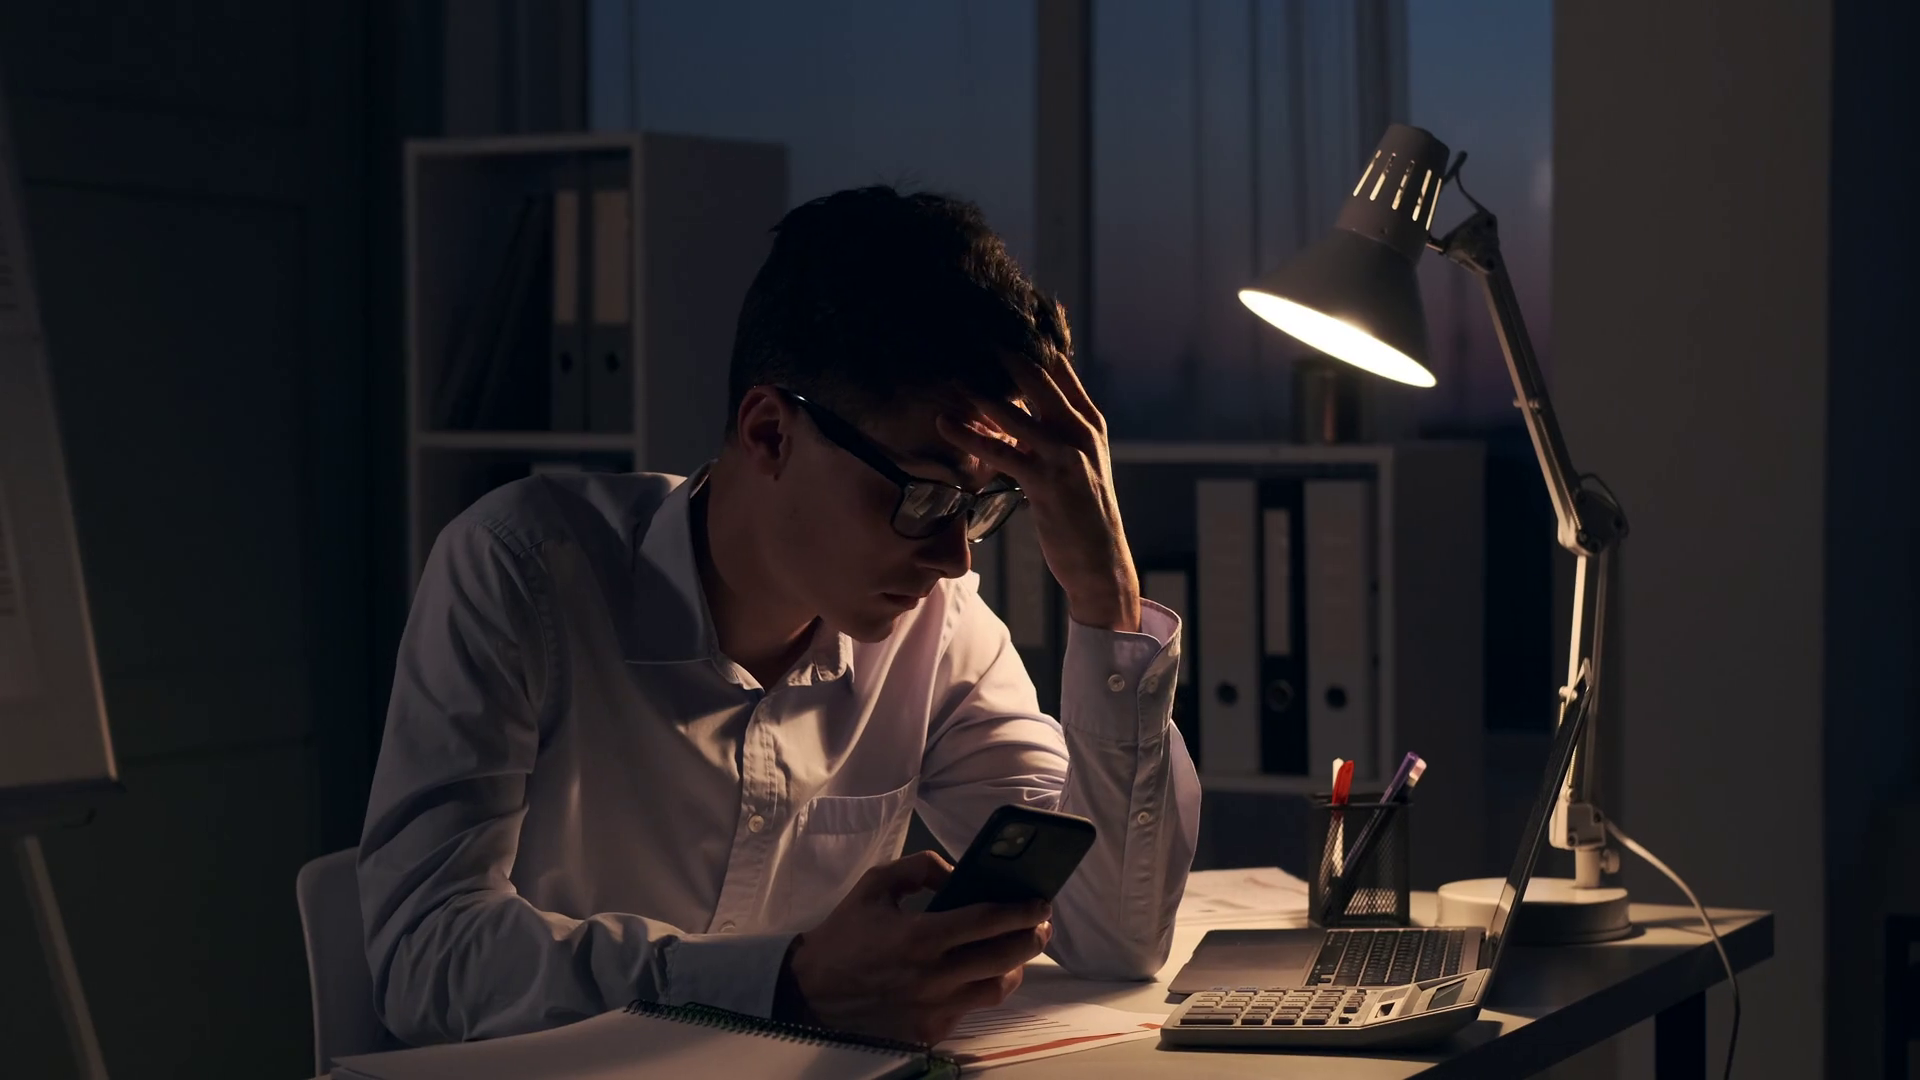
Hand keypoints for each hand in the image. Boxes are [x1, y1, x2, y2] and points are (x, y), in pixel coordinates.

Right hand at [782, 851, 1052, 1044]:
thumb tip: (960, 871)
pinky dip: (980, 989)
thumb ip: (921, 868)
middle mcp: (932, 976)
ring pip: (997, 990)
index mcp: (919, 936)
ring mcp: (933, 1009)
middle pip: (1004, 959)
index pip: (987, 921)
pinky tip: (980, 974)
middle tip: (1041, 925)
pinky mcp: (929, 1032)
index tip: (1040, 901)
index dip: (1021, 910)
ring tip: (1018, 950)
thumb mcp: (876, 885)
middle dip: (1033, 938)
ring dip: (1015, 968)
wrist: (811, 992)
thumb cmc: (845, 934)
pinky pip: (970, 1010)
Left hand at [935, 351, 1141, 631]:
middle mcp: (1081, 431)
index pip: (1058, 367)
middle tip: (968, 329)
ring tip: (948, 371)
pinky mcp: (1047, 482)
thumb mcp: (1075, 463)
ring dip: (978, 391)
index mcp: (1089, 421)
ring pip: (1015, 412)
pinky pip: (1001, 452)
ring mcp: (1066, 455)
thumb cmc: (1082, 513)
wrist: (1102, 562)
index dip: (1028, 340)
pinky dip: (971, 436)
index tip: (997, 319)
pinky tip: (946, 425)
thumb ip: (1051, 432)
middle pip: (1038, 377)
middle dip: (1002, 352)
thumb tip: (1013, 410)